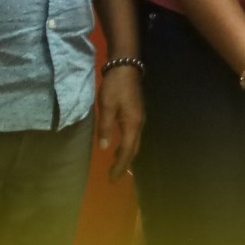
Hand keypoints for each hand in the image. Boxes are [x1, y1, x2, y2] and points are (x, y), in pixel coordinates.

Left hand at [97, 65, 144, 180]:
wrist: (126, 67)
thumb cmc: (115, 87)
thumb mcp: (106, 107)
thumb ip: (105, 128)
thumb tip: (104, 148)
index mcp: (132, 124)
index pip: (126, 150)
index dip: (119, 165)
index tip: (111, 178)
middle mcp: (139, 124)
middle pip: (133, 149)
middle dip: (124, 163)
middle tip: (114, 176)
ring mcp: (139, 118)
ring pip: (134, 142)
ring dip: (126, 155)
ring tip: (116, 165)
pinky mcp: (136, 113)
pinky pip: (133, 135)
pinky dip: (127, 145)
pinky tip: (119, 146)